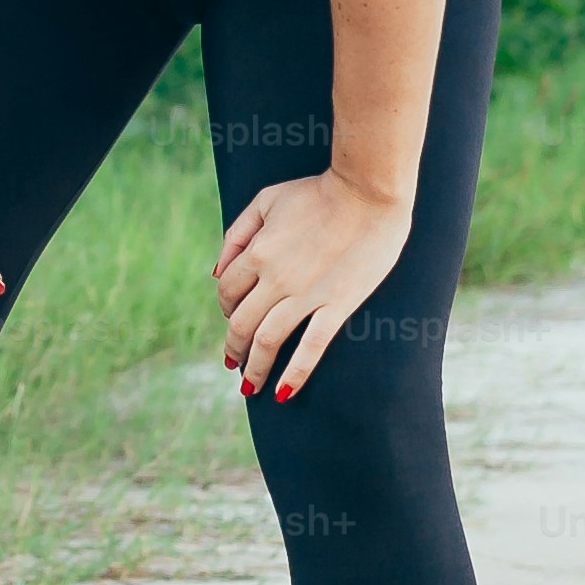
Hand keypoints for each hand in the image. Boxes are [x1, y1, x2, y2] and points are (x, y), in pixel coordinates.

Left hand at [213, 172, 414, 400]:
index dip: (225, 307)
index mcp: (256, 252)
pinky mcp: (338, 304)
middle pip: (241, 323)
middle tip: (232, 363)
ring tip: (249, 387)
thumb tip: (216, 271)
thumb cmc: (317, 192)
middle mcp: (275, 278)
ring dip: (254, 367)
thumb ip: (237, 234)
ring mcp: (307, 294)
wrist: (368, 192)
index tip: (232, 317)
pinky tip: (284, 392)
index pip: (227, 291)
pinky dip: (295, 373)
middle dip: (233, 348)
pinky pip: (312, 346)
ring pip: (269, 340)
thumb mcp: (266, 201)